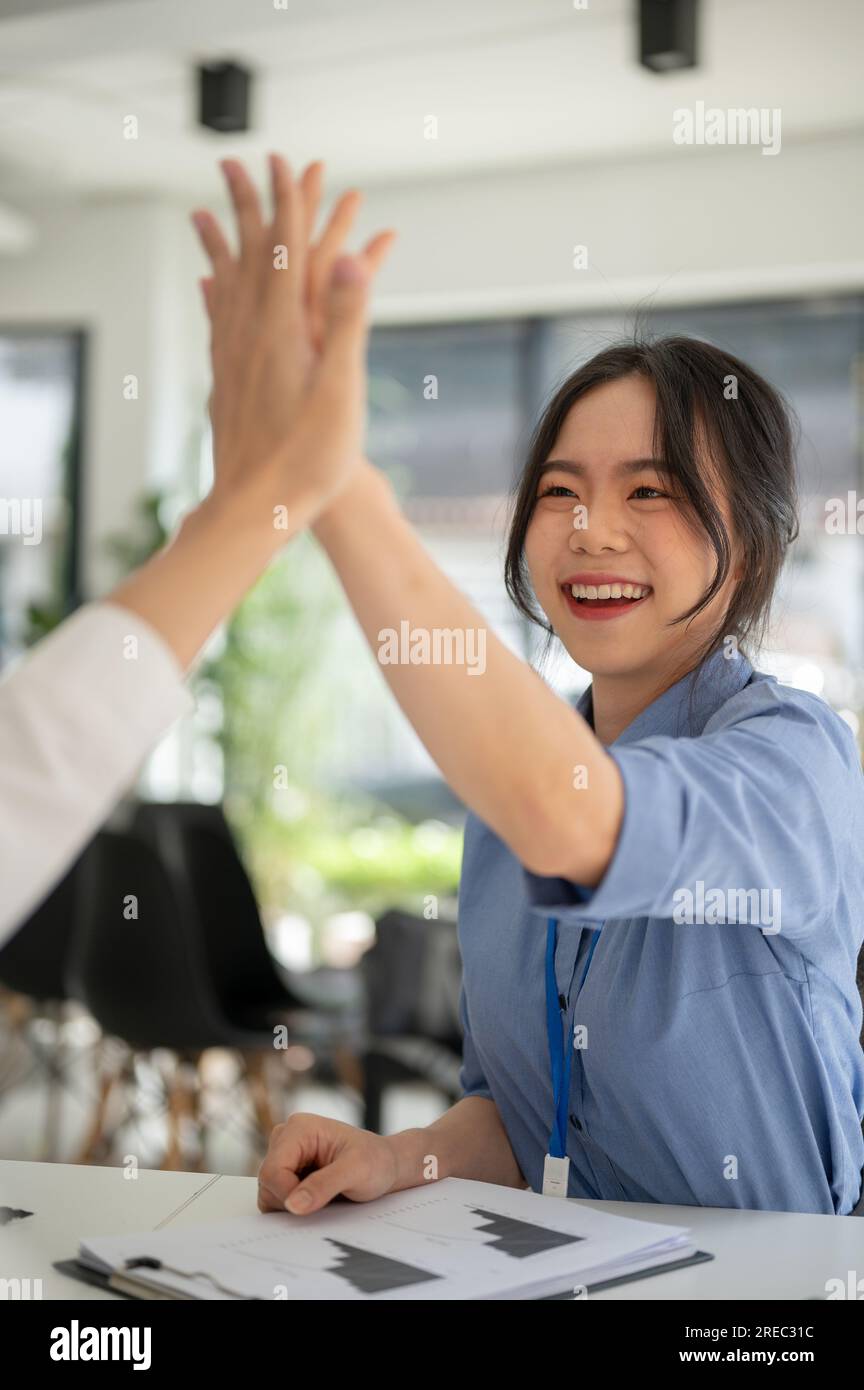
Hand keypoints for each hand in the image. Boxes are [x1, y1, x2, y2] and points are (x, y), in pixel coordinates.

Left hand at [191, 155, 395, 529]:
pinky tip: (207, 287)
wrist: (256, 508)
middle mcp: (250, 334)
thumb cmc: (309, 459)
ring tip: (205, 213)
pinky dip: (213, 291)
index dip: (289, 202)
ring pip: (225, 284)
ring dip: (222, 242)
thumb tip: (352, 258)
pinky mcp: (226, 381)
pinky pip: (217, 321)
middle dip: (250, 205)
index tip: (286, 160)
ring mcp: (232, 357)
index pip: (286, 248)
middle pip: (249, 255)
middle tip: (238, 162)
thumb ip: (347, 320)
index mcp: (283, 330)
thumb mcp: (342, 390)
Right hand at [257, 1113, 398, 1214]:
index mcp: (299, 1128)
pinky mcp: (287, 1171)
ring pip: (269, 1192)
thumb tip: (292, 1204)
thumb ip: (324, 1186)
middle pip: (267, 1183)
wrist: (385, 1165)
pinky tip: (319, 1198)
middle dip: (292, 1200)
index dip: (287, 1195)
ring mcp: (285, 1155)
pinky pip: (276, 1197)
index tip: (312, 1207)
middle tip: (326, 1199)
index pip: (272, 1171)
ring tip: (325, 1195)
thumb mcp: (357, 1171)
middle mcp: (286, 1138)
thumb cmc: (376, 1162)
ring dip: (294, 1203)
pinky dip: (295, 1205)